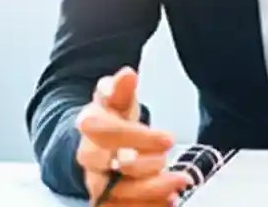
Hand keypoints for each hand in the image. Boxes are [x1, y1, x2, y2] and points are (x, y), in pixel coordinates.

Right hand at [75, 67, 191, 204]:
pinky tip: (168, 200)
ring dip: (150, 192)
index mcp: (89, 127)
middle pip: (110, 169)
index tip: (168, 139)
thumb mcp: (117, 99)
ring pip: (117, 195)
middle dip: (144, 168)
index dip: (137, 138)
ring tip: (178, 183)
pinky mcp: (106, 201)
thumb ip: (121, 88)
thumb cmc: (111, 118)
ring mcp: (96, 182)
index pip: (107, 133)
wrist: (96, 143)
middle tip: (170, 160)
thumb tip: (127, 74)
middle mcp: (89, 159)